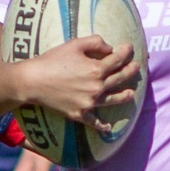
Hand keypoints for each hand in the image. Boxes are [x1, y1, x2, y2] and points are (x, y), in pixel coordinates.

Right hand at [19, 35, 139, 134]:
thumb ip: (95, 42)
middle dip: (130, 71)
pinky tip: (109, 128)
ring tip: (132, 94)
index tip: (130, 48)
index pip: (118, 59)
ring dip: (125, 96)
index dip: (126, 52)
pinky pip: (95, 122)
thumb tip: (110, 48)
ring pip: (113, 100)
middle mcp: (97, 87)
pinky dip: (102, 126)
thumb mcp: (74, 44)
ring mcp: (90, 102)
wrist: (32, 81)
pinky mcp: (80, 114)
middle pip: (120, 79)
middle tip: (137, 67)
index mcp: (96, 69)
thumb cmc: (51, 60)